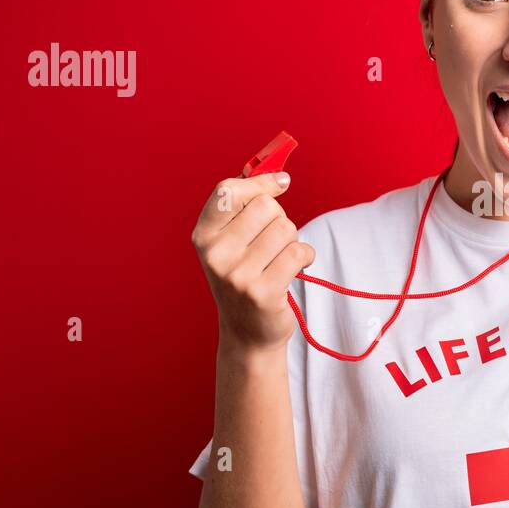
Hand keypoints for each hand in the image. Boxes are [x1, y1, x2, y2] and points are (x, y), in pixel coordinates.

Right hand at [191, 171, 316, 352]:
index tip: (281, 183)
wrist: (248, 333)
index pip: (229, 190)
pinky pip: (299, 252)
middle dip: (279, 219)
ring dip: (292, 241)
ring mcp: (237, 275)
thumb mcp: (233, 242)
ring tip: (279, 261)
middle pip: (266, 206)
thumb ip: (247, 206)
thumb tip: (279, 174)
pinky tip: (293, 270)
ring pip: (286, 229)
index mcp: (203, 236)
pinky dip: (305, 257)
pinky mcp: (263, 292)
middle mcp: (215, 254)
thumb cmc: (245, 277)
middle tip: (272, 244)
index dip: (260, 183)